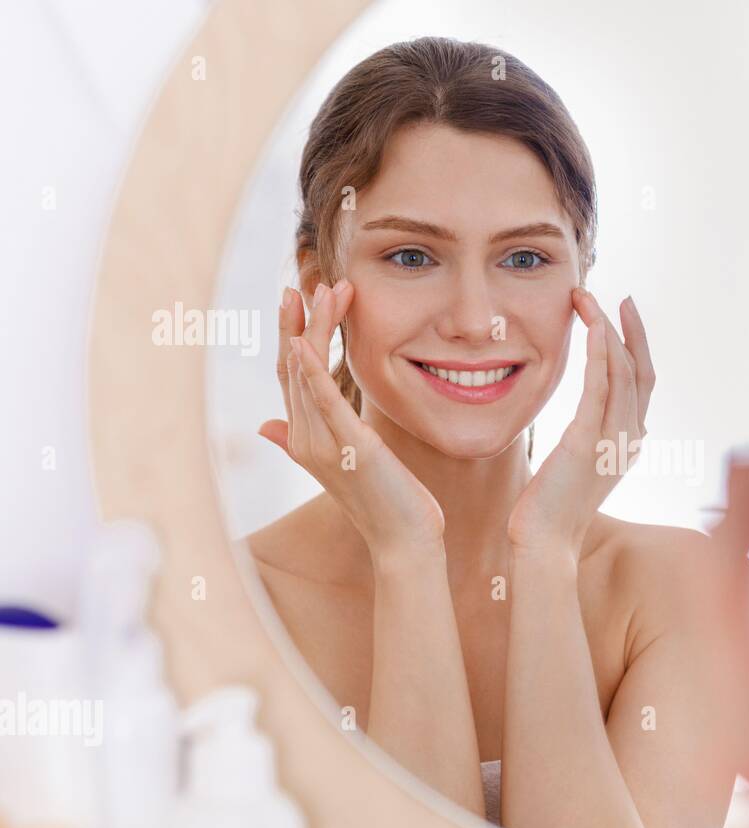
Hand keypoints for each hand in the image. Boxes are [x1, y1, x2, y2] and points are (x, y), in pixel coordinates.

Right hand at [258, 281, 445, 561]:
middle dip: (296, 323)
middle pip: (292, 369)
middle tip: (302, 284)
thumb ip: (303, 441)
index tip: (299, 299)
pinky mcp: (349, 448)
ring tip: (322, 292)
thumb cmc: (385, 502)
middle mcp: (304, 439)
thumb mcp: (346, 463)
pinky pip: (323, 403)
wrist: (404, 541)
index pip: (290, 376)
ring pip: (306, 376)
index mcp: (304, 439)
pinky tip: (303, 341)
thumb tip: (263, 427)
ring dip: (312, 330)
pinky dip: (310, 371)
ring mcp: (323, 445)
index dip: (291, 336)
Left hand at [506, 288, 654, 555]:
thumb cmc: (551, 510)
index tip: (621, 315)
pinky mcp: (587, 443)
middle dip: (629, 329)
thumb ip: (588, 440)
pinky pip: (600, 389)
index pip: (643, 383)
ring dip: (608, 331)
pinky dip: (601, 354)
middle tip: (614, 297)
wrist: (544, 543)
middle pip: (641, 371)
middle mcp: (630, 438)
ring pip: (623, 373)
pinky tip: (594, 327)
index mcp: (629, 443)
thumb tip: (582, 425)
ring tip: (590, 300)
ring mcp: (612, 441)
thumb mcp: (577, 467)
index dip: (637, 345)